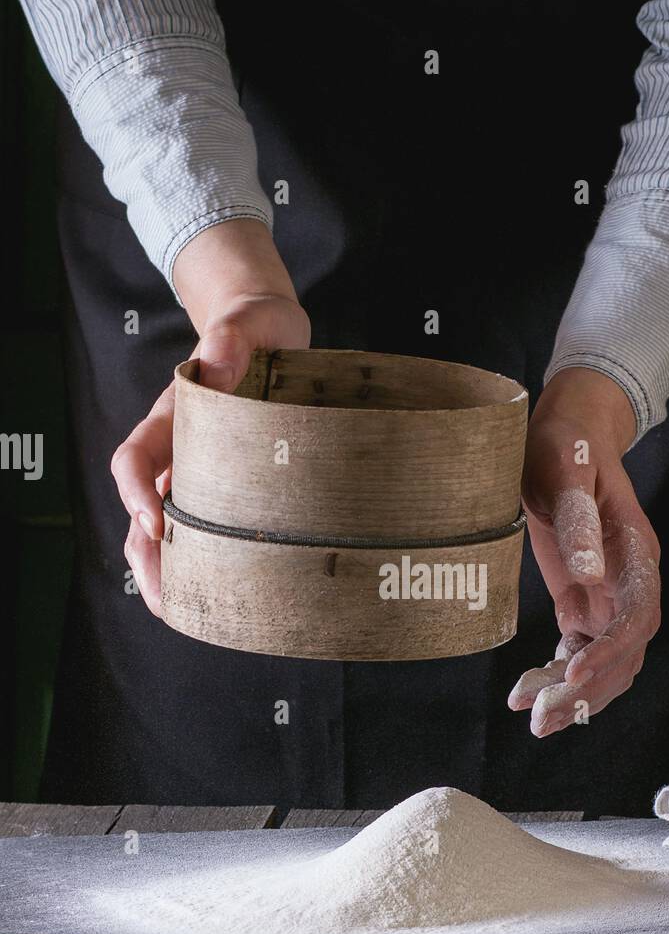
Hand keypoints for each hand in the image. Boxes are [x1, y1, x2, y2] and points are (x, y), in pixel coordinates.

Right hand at [110, 220, 310, 615]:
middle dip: (145, 554)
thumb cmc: (259, 326)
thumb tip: (214, 366)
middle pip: (143, 507)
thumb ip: (231, 336)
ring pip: (166, 527)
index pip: (137, 455)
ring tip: (182, 613)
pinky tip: (217, 594)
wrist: (268, 328)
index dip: (136, 490)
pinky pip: (203, 528)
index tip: (154, 521)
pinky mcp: (224, 485)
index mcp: (175, 413)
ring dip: (167, 570)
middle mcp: (178, 447)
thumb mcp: (253, 320)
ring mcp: (197, 469)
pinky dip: (202, 562)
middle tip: (163, 598)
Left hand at [509, 367, 660, 735]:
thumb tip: (588, 575)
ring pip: (603, 661)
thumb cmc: (564, 447)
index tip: (573, 675)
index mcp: (636, 553)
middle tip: (543, 719)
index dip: (611, 651)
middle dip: (588, 691)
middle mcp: (629, 582)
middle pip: (624, 653)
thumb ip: (579, 521)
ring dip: (574, 695)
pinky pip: (578, 650)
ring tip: (535, 719)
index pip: (638, 617)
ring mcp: (607, 595)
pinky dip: (557, 676)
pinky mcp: (583, 600)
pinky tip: (528, 692)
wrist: (561, 435)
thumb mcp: (565, 473)